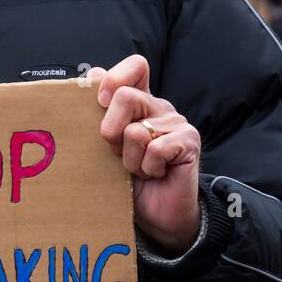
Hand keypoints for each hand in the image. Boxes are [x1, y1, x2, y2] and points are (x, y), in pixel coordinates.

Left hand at [85, 55, 200, 253]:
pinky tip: (158, 174)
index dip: (114, 78)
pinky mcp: (188, 141)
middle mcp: (159, 107)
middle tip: (119, 153)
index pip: (136, 66)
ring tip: (141, 169)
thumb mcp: (108, 147)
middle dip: (111, 132)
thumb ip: (101, 113)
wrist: (158, 215)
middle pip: (125, 96)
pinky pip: (155, 149)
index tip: (101, 102)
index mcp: (140, 102)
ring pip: (135, 132)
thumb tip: (93, 72)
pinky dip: (149, 168)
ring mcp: (177, 123)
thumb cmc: (129, 181)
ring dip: (131, 160)